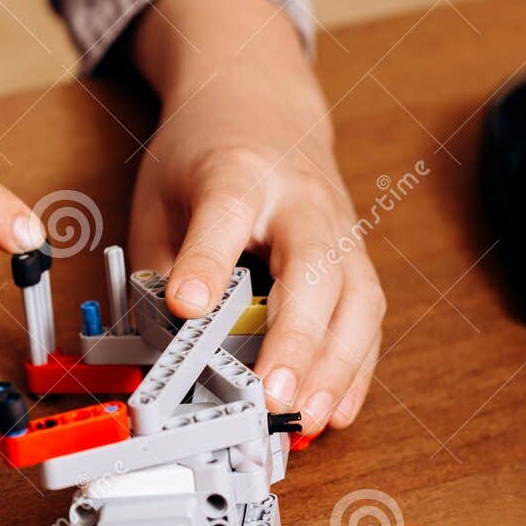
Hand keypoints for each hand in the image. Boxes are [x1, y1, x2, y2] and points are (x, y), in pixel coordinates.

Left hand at [127, 0, 384, 431]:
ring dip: (337, 368)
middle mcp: (301, 201)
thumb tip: (157, 346)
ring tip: (308, 420)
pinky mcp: (356, 258)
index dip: (207, 262)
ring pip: (356, 299)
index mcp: (237, 174)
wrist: (259, 104)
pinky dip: (355, 369)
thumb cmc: (204, 153)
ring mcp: (339, 229)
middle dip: (297, 338)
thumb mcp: (158, 194)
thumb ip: (157, 267)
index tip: (186, 304)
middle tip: (273, 397)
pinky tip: (337, 408)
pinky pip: (368, 318)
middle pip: (314, 267)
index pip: (225, 216)